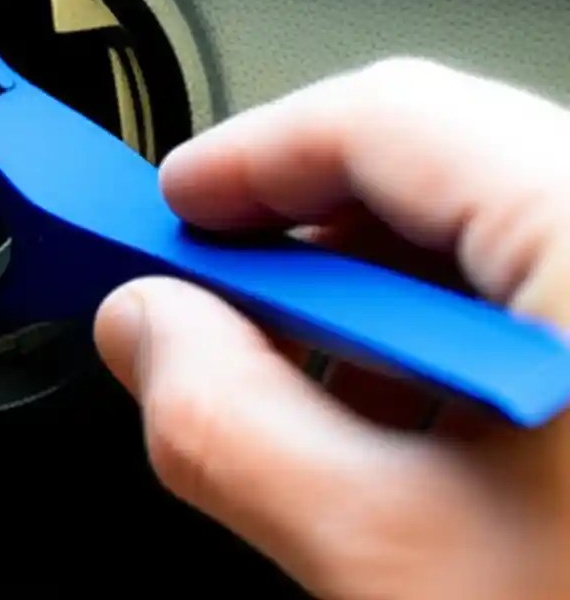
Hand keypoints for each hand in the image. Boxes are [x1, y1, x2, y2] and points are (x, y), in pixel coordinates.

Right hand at [95, 58, 569, 599]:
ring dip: (372, 290)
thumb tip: (146, 330)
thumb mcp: (392, 557)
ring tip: (296, 378)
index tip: (170, 213)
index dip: (249, 159)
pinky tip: (407, 419)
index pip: (390, 120)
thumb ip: (225, 423)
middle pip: (445, 162)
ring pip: (497, 229)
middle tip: (207, 300)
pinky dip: (452, 333)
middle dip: (302, 231)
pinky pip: (550, 289)